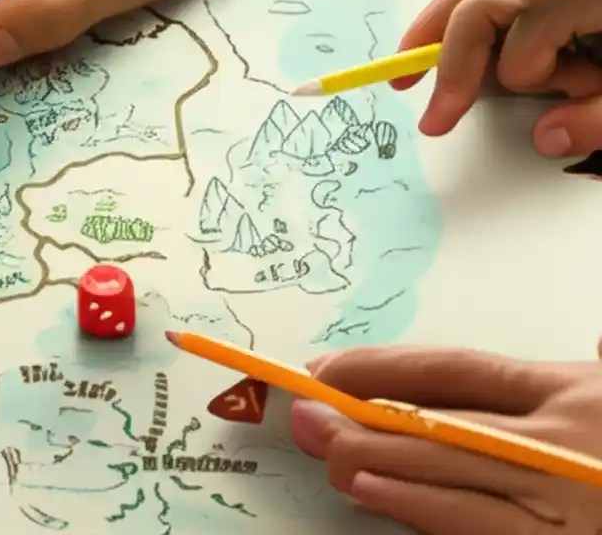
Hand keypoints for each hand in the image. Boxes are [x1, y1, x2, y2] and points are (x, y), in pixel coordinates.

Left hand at [293, 343, 601, 533]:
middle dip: (359, 416)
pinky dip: (417, 509)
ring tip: (326, 451)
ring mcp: (560, 504)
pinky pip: (473, 527)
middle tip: (306, 412)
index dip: (382, 367)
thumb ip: (572, 377)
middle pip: (436, 421)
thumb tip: (538, 360)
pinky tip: (374, 496)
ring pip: (442, 474)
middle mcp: (561, 445)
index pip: (456, 370)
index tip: (328, 369)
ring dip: (372, 461)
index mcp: (572, 394)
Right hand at [391, 0, 601, 157]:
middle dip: (442, 54)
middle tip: (412, 95)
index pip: (517, 46)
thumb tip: (545, 138)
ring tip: (411, 60)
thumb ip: (599, 117)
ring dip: (441, 21)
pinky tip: (453, 32)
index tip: (440, 123)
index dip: (485, 86)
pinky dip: (466, 2)